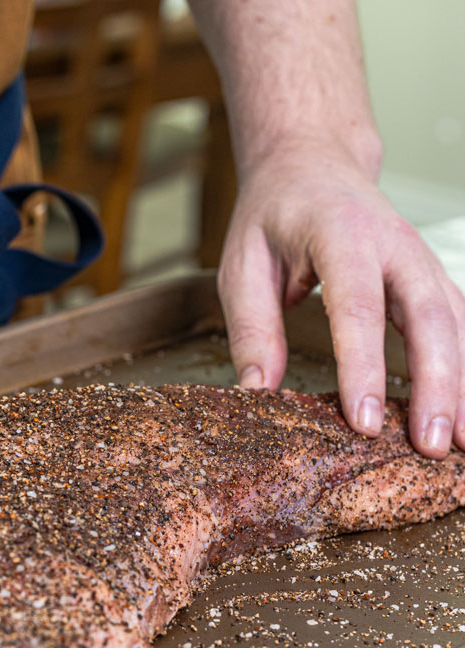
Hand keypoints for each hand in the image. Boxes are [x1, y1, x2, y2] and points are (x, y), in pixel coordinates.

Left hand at [218, 139, 464, 457]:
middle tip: (429, 445)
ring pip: (456, 324)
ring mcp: (421, 260)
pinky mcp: (431, 279)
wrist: (312, 164)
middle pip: (428, 316)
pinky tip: (464, 415)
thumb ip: (251, 326)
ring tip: (458, 446)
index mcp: (341, 233)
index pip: (358, 306)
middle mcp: (394, 243)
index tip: (364, 421)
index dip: (364, 367)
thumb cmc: (274, 216)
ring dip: (462, 386)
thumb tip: (258, 391)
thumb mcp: (242, 263)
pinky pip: (460, 326)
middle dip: (435, 384)